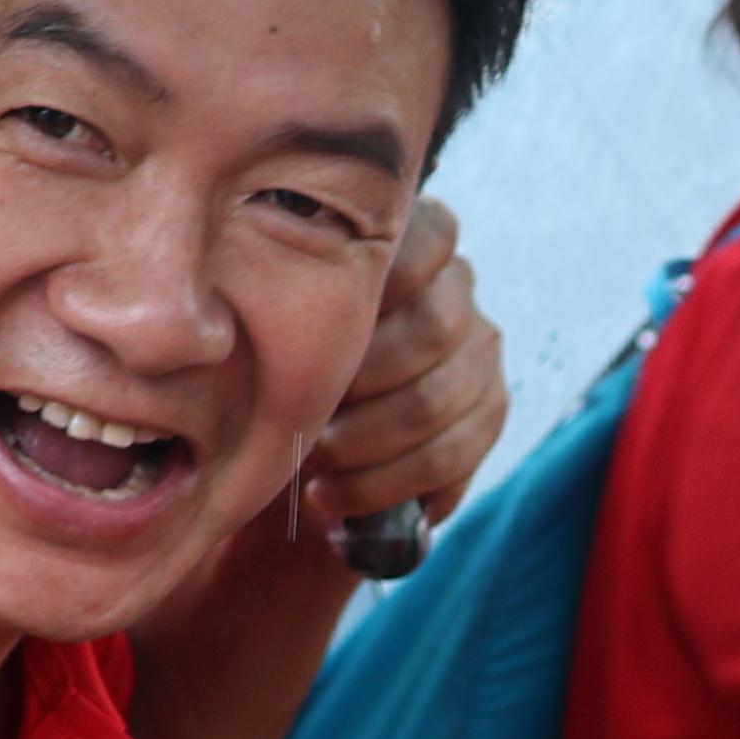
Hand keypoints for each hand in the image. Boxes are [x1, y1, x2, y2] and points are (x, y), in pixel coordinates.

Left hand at [302, 196, 499, 539]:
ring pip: (434, 404)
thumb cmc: (288, 353)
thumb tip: (250, 322)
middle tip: (301, 420)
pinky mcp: (489, 413)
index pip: (430, 239)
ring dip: (363, 450)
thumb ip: (294, 298)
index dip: (386, 278)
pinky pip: (448, 461)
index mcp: (418, 243)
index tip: (331, 320)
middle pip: (432, 331)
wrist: (317, 423)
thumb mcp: (286, 311)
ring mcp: (481, 352)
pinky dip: (383, 488)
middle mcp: (459, 289)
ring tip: (311, 473)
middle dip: (357, 386)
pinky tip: (335, 500)